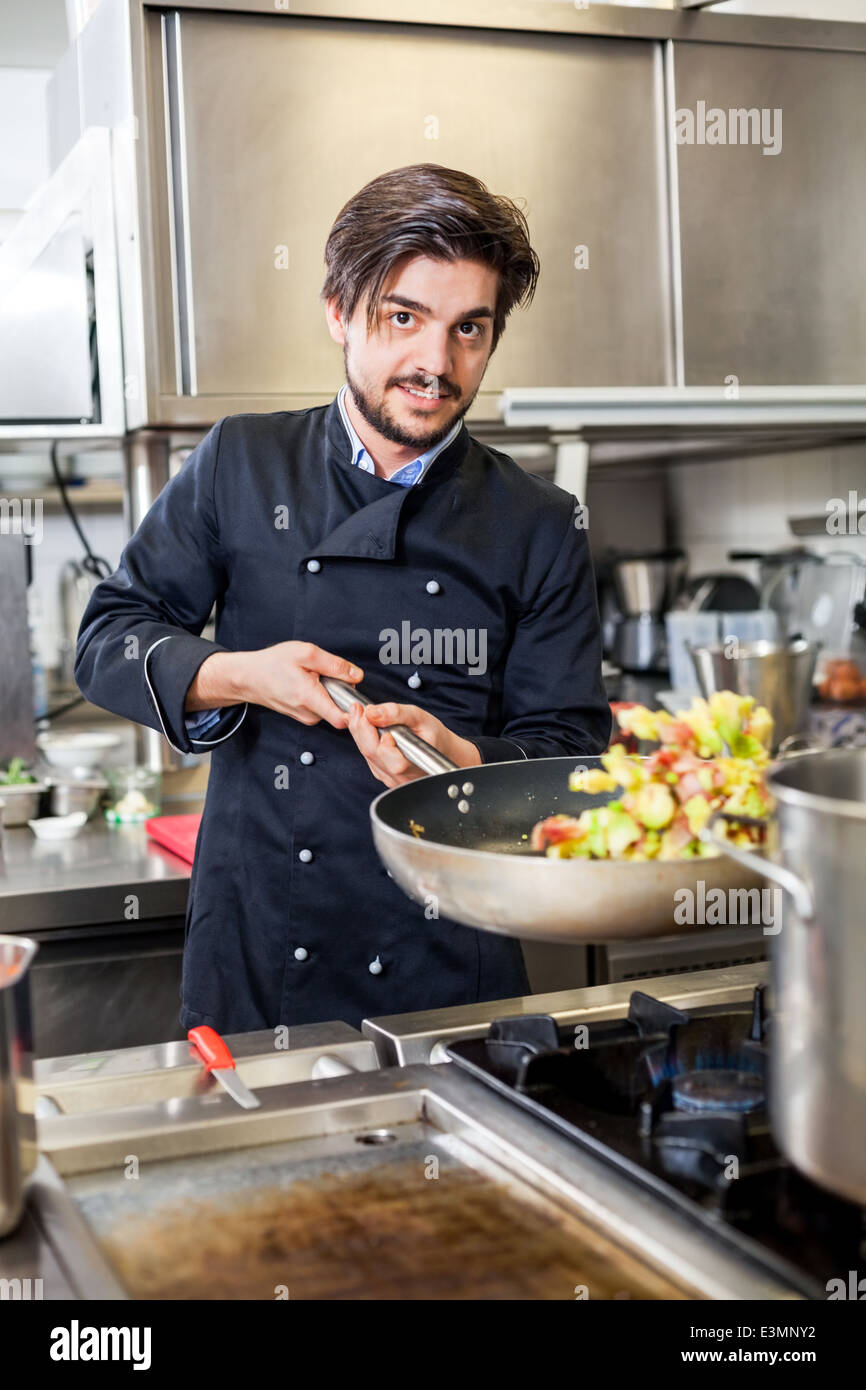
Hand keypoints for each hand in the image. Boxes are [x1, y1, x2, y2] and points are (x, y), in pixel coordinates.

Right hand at [188, 642, 362, 728]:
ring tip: (315, 678)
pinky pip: (321, 707)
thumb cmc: (272, 664)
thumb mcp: (306, 653)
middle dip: (341, 693)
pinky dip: (320, 696)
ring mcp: (304, 717)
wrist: (248, 677)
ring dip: (330, 693)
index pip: (343, 719)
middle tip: (330, 676)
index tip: (358, 697)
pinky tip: (309, 684)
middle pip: (340, 710)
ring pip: (330, 708)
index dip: (355, 710)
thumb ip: (335, 665)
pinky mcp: (302, 715)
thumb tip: (357, 675)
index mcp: (310, 698)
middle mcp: (308, 713)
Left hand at [346, 701, 481, 787]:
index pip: (385, 753)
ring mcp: (390, 779)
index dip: (373, 733)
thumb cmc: (435, 737)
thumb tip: (372, 712)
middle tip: (358, 709)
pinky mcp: (383, 776)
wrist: (443, 752)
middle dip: (361, 728)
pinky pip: (368, 758)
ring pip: (366, 756)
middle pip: (370, 753)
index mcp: (412, 765)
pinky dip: (364, 741)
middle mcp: (399, 777)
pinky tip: (367, 729)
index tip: (369, 713)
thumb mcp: (420, 718)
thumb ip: (396, 714)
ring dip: (360, 734)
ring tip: (361, 715)